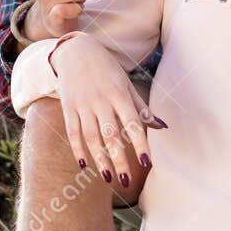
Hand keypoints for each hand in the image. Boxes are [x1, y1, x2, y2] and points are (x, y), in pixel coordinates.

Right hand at [50, 34, 166, 187]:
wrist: (75, 50)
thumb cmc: (106, 68)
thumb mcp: (126, 83)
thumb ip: (141, 107)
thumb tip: (161, 126)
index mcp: (119, 94)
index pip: (133, 124)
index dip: (140, 144)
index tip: (147, 163)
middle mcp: (100, 101)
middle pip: (111, 135)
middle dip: (119, 159)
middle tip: (126, 181)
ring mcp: (82, 105)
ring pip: (91, 137)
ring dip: (100, 159)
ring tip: (109, 177)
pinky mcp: (68, 107)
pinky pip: (72, 132)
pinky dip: (77, 149)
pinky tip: (84, 164)